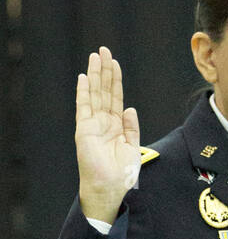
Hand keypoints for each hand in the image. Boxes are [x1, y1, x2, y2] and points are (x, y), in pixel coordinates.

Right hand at [76, 46, 140, 222]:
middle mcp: (103, 122)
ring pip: (94, 94)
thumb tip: (130, 108)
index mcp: (116, 126)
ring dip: (95, 75)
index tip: (114, 62)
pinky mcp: (84, 130)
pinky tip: (84, 77)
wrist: (110, 188)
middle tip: (104, 50)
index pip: (115, 97)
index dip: (115, 79)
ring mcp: (92, 124)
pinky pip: (83, 107)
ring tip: (95, 56)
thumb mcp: (132, 147)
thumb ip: (131, 127)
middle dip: (104, 70)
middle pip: (103, 90)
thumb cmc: (122, 174)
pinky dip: (84, 92)